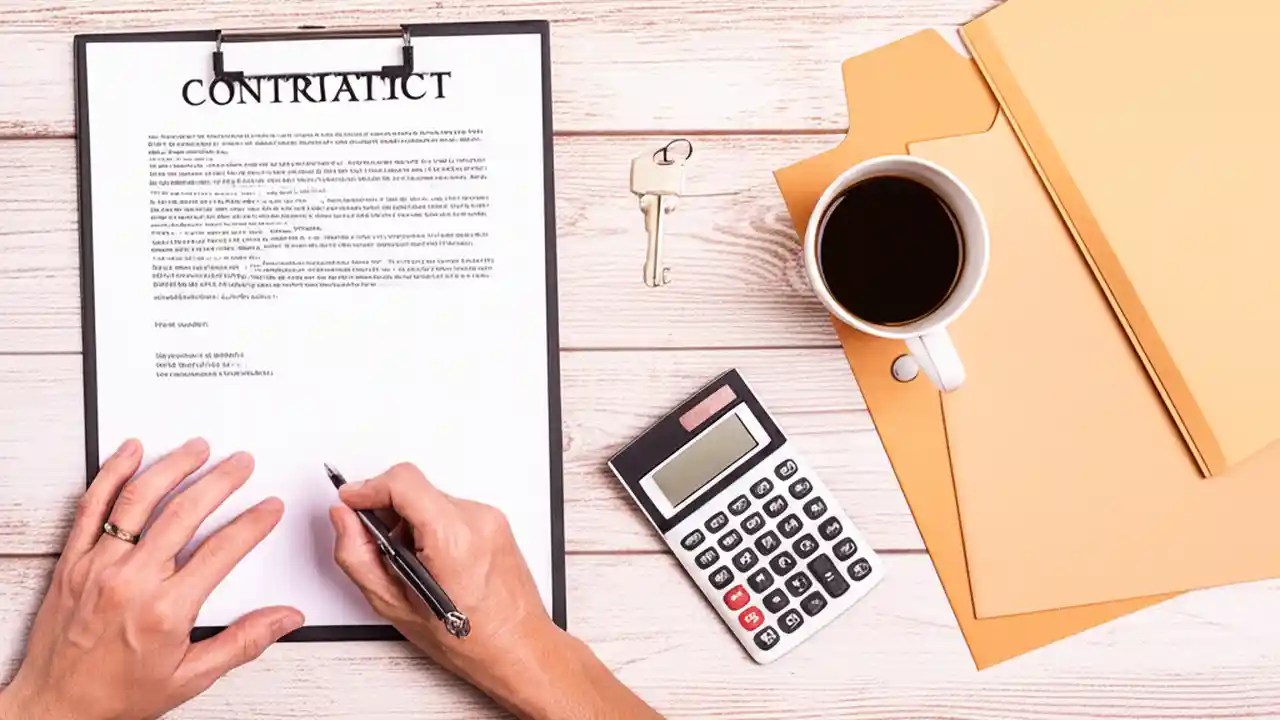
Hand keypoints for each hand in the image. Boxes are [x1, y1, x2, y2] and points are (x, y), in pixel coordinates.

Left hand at [0, 438, 303, 719]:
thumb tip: (285, 619)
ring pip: (140, 499)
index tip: (269, 507)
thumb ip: (243, 642)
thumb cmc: (117, 696)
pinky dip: (111, 474)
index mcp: (166, 609)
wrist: (56, 709)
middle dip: (221, 481)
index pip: (222, 550)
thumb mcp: (191, 677)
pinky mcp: (72, 561)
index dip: (253, 523)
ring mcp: (98, 566)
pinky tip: (130, 453)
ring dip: (173, 466)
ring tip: (197, 448)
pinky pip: (92, 506)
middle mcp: (131, 581)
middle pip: (186, 512)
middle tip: (241, 463)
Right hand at [331, 463, 659, 719]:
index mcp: (452, 538)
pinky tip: (433, 563)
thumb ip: (358, 555)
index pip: (402, 482)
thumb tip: (344, 519)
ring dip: (410, 523)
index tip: (350, 500)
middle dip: (387, 512)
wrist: (519, 646)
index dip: (368, 488)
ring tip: (412, 565)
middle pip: (414, 489)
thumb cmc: (468, 639)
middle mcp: (476, 519)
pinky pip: (450, 511)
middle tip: (379, 548)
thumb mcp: (395, 605)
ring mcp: (490, 518)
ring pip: (430, 500)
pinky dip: (432, 529)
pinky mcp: (496, 522)